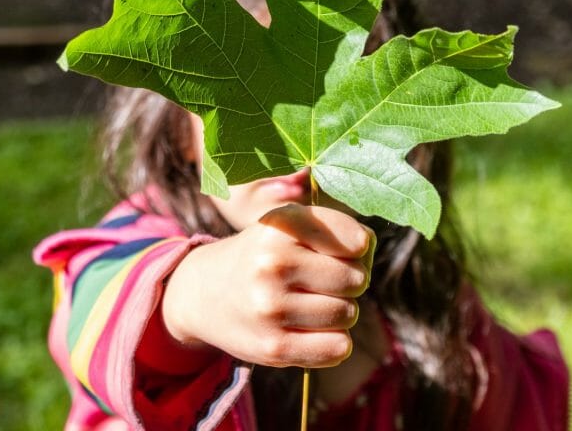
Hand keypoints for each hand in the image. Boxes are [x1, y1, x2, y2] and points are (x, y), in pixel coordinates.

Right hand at [163, 204, 374, 367]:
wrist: (204, 293)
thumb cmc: (264, 255)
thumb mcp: (288, 224)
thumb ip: (335, 229)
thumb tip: (366, 248)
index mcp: (281, 225)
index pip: (355, 241)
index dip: (357, 248)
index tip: (341, 251)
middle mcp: (273, 264)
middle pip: (356, 280)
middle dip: (350, 282)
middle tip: (323, 282)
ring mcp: (271, 307)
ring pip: (348, 314)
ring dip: (340, 312)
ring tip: (312, 303)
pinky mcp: (273, 346)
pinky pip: (337, 348)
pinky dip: (335, 342)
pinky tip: (313, 330)